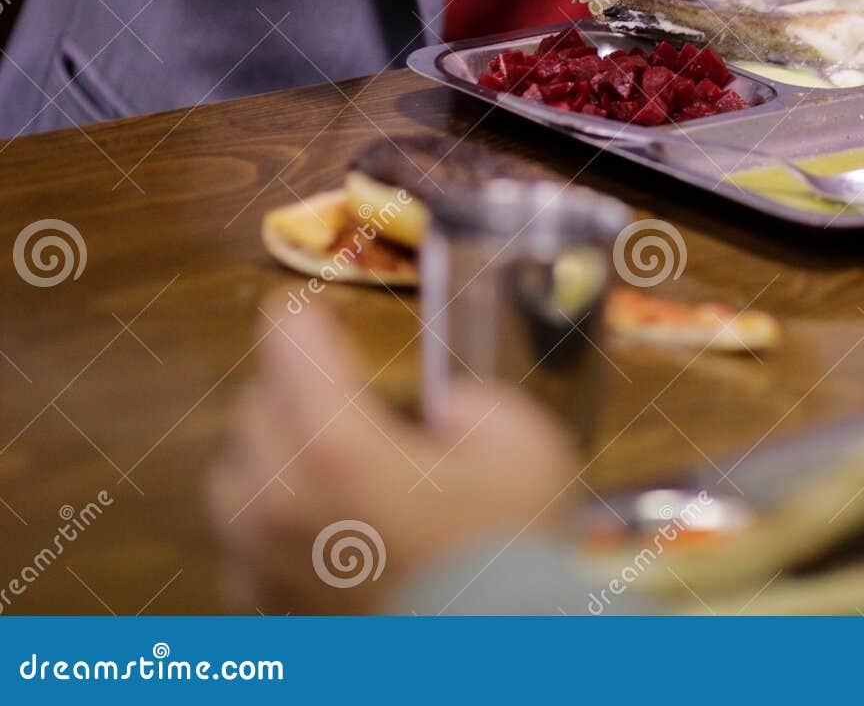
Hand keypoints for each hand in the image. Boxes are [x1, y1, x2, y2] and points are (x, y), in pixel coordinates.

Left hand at [207, 303, 577, 613]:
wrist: (498, 656)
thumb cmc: (513, 558)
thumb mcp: (526, 449)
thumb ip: (477, 404)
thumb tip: (445, 410)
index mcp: (337, 448)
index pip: (289, 344)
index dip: (308, 316)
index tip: (317, 310)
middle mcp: (280, 502)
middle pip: (255, 406)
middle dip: (294, 385)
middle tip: (342, 387)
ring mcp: (265, 563)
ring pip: (234, 475)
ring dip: (269, 451)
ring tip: (318, 454)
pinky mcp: (268, 610)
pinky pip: (243, 544)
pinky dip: (270, 520)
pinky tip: (315, 525)